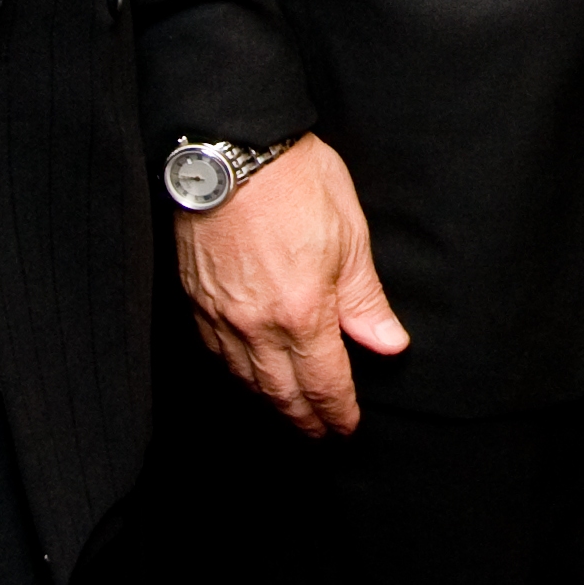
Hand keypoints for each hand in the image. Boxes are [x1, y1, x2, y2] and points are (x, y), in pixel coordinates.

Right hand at [176, 134, 408, 434]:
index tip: (347, 428)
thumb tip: (388, 345)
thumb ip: (365, 300)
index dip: (337, 411)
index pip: (324, 382)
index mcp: (303, 313)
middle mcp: (256, 326)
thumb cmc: (296, 182)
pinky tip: (247, 374)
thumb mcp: (350, 236)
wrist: (230, 149)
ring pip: (245, 379)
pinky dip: (236, 374)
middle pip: (281, 392)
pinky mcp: (195, 299)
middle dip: (304, 419)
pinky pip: (216, 354)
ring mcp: (220, 315)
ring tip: (288, 413)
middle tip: (319, 435)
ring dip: (270, 403)